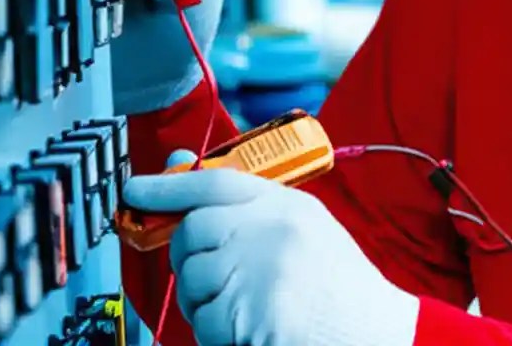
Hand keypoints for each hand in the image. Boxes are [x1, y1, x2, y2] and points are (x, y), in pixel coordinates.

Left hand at [122, 152, 419, 345]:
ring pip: (192, 280)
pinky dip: (216, 329)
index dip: (170, 184)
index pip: (216, 182)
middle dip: (189, 253)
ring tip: (244, 305)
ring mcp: (258, 276)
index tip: (137, 189)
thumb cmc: (338, 287)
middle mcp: (270, 233)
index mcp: (288, 208)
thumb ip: (253, 208)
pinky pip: (203, 321)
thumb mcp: (307, 230)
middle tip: (211, 271)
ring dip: (204, 298)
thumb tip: (185, 181)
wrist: (375, 333)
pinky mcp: (249, 318)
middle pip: (193, 231)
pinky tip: (249, 326)